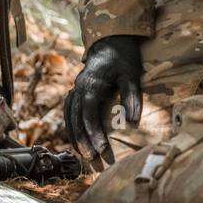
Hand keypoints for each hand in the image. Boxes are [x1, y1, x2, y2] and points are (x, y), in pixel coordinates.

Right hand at [63, 35, 143, 165]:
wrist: (111, 41)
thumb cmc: (124, 58)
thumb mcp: (132, 75)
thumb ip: (132, 98)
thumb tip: (133, 123)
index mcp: (91, 84)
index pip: (89, 114)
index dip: (93, 133)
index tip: (101, 150)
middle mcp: (79, 88)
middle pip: (76, 119)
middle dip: (84, 142)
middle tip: (93, 161)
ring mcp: (75, 89)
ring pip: (70, 118)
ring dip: (76, 138)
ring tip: (84, 157)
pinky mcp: (76, 91)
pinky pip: (69, 113)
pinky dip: (71, 128)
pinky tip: (77, 141)